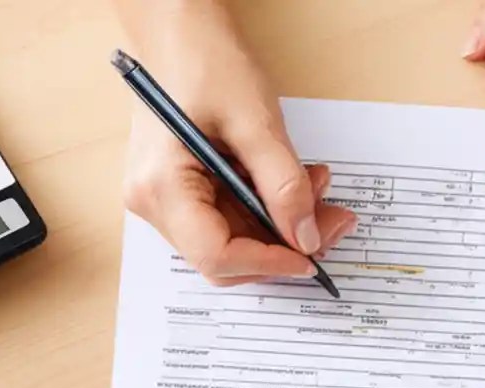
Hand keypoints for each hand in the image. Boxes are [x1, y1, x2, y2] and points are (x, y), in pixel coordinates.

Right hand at [119, 2, 356, 285]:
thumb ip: (283, 186)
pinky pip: (227, 216)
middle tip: (332, 218)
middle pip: (225, 255)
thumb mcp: (255, 122)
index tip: (312, 256)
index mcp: (161, 187)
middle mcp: (153, 202)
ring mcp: (164, 197)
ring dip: (279, 223)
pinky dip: (265, 207)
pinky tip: (293, 182)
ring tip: (316, 187)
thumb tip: (306, 237)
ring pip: (231, 239)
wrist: (178, 29)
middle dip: (282, 244)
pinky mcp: (180, 189)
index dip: (269, 262)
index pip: (216, 256)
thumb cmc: (205, 60)